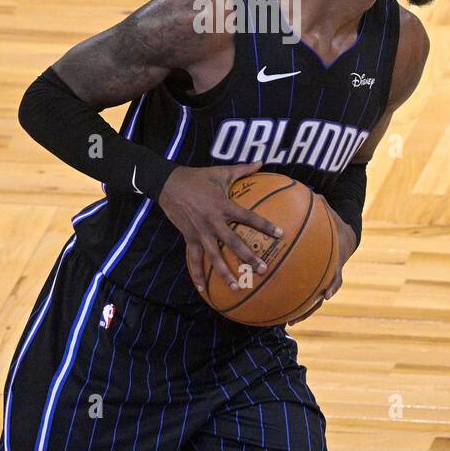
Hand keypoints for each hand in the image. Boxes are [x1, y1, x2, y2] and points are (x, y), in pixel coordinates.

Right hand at [158, 161, 283, 293]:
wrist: (168, 184)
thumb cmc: (198, 177)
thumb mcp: (221, 172)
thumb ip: (243, 169)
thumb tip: (262, 161)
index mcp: (223, 205)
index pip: (249, 217)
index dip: (265, 226)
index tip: (280, 234)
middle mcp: (213, 222)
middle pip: (233, 243)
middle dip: (248, 257)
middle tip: (263, 269)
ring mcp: (200, 232)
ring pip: (214, 256)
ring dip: (225, 273)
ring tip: (237, 287)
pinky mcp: (189, 237)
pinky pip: (193, 259)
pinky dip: (197, 275)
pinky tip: (203, 290)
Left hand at [288, 196, 356, 326]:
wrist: (343, 235)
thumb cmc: (332, 222)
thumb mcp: (328, 212)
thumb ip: (319, 205)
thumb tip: (312, 191)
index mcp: (334, 260)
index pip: (336, 275)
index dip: (332, 285)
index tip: (327, 295)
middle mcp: (328, 275)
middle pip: (320, 296)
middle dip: (309, 308)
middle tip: (297, 318)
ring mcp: (321, 280)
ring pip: (311, 301)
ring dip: (301, 312)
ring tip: (288, 323)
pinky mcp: (312, 280)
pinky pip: (302, 291)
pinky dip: (291, 299)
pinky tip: (274, 304)